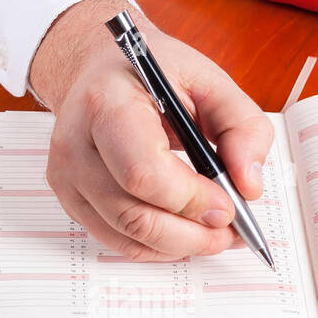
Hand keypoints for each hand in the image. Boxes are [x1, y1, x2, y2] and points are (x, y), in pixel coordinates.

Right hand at [30, 0, 272, 259]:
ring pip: (128, 237)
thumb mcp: (209, 80)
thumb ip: (243, 127)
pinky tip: (185, 234)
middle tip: (230, 232)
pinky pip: (119, 242)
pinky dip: (158, 247)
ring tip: (215, 234)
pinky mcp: (72, 201)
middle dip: (191, 234)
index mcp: (107, 104)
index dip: (191, 199)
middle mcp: (76, 145)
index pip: (144, 172)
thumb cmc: (151, 73)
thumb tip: (249, 186)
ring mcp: (68, 179)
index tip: (228, 204)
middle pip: (134, 216)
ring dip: (180, 246)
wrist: (100, 70)